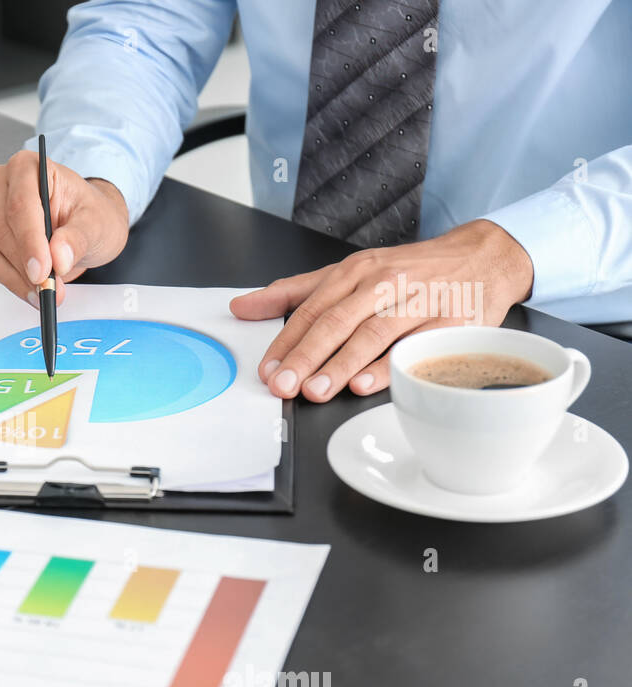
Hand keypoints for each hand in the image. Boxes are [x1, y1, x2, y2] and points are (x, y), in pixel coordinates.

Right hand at [0, 149, 128, 305]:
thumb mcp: (97, 224)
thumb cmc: (91, 216)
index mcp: (30, 167)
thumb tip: (58, 257)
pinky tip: (29, 289)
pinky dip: (6, 278)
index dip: (29, 241)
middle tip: (49, 288)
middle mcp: (5, 183)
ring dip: (14, 275)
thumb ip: (78, 238)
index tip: (42, 271)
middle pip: (1, 228)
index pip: (21, 204)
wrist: (87, 228)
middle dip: (24, 265)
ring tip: (44, 291)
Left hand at [230, 219, 535, 400]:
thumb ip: (294, 293)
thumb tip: (243, 307)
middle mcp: (384, 283)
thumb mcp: (349, 273)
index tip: (267, 369)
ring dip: (343, 364)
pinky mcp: (450, 320)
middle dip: (307, 356)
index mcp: (355, 272)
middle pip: (337, 322)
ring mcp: (418, 301)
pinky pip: (416, 346)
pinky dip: (391, 366)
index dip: (286, 342)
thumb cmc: (410, 271)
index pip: (312, 309)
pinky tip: (367, 383)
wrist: (483, 257)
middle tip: (283, 385)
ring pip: (373, 334)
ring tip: (317, 390)